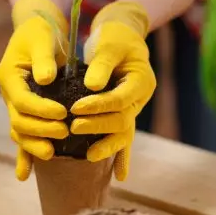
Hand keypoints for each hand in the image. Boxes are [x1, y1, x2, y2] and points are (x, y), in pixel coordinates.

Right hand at [0, 0, 69, 180]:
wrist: (38, 33)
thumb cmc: (41, 31)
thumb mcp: (42, 36)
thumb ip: (43, 57)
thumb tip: (46, 79)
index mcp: (10, 77)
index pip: (22, 101)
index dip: (41, 110)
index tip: (63, 113)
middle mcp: (10, 95)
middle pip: (19, 122)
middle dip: (41, 130)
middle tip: (65, 131)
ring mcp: (16, 107)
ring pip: (19, 134)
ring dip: (33, 146)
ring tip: (53, 153)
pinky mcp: (26, 114)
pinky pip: (22, 139)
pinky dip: (22, 158)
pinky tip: (23, 176)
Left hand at [73, 1, 155, 180]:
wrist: (122, 37)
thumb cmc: (115, 37)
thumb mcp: (108, 43)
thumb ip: (101, 63)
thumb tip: (92, 86)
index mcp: (141, 80)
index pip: (120, 98)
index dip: (100, 105)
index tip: (76, 107)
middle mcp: (140, 99)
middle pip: (122, 119)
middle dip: (99, 125)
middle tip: (74, 127)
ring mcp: (133, 109)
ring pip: (124, 133)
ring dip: (108, 146)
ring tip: (89, 156)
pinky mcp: (124, 115)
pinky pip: (124, 138)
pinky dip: (122, 157)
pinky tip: (120, 177)